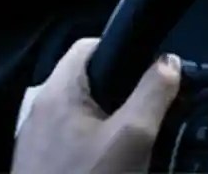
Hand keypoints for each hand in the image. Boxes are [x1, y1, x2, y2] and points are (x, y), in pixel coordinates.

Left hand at [13, 38, 180, 173]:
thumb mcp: (132, 137)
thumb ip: (154, 93)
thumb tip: (168, 63)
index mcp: (58, 92)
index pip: (90, 45)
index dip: (125, 50)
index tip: (151, 70)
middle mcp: (42, 110)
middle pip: (89, 80)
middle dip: (123, 91)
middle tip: (150, 110)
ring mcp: (39, 140)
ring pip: (83, 112)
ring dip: (112, 120)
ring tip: (135, 140)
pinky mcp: (42, 165)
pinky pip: (74, 139)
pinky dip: (97, 144)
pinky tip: (113, 164)